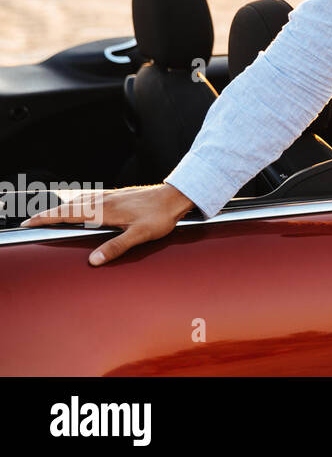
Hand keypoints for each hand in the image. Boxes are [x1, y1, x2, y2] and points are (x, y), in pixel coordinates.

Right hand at [19, 183, 195, 265]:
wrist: (176, 196)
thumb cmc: (160, 216)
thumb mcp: (139, 235)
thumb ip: (116, 247)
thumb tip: (94, 261)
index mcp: (105, 210)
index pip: (69, 213)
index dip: (48, 218)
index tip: (30, 222)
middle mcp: (105, 200)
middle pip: (70, 205)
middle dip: (49, 213)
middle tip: (32, 220)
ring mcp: (112, 196)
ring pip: (80, 200)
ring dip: (62, 207)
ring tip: (50, 214)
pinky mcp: (119, 195)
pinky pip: (91, 198)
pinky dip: (77, 203)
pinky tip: (80, 207)